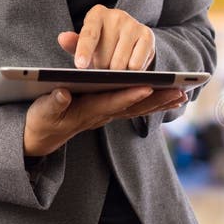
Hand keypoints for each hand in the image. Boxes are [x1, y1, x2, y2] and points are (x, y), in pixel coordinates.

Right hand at [23, 86, 186, 156]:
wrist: (43, 137)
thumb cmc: (42, 120)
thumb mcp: (42, 112)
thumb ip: (52, 103)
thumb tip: (62, 94)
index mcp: (87, 111)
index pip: (112, 102)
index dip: (129, 95)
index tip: (147, 86)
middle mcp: (102, 114)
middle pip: (133, 106)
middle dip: (157, 99)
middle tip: (179, 91)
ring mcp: (108, 115)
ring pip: (139, 108)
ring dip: (160, 102)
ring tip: (182, 94)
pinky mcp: (110, 112)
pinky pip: (136, 108)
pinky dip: (153, 103)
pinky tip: (169, 99)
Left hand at [58, 5, 154, 70]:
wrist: (130, 39)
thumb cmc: (102, 43)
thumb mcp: (86, 44)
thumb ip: (73, 43)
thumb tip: (62, 38)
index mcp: (97, 14)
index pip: (89, 34)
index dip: (84, 51)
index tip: (80, 66)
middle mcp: (116, 15)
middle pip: (105, 55)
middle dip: (101, 69)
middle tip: (102, 68)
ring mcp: (134, 24)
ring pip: (120, 63)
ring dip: (116, 73)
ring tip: (115, 68)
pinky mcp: (148, 35)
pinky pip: (136, 65)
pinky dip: (131, 73)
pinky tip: (129, 67)